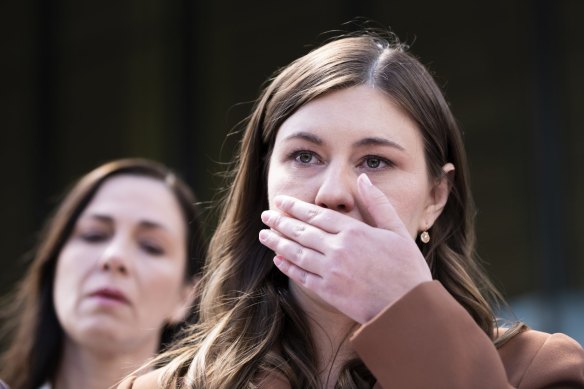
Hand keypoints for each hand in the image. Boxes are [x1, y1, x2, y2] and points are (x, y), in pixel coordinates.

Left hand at [258, 174, 431, 323]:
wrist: (408, 308)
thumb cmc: (407, 268)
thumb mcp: (397, 230)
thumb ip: (377, 204)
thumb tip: (363, 178)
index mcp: (354, 231)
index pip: (317, 215)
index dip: (296, 207)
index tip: (281, 201)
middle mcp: (338, 249)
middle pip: (302, 232)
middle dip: (281, 222)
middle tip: (266, 215)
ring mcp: (331, 271)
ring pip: (297, 253)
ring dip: (278, 242)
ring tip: (264, 234)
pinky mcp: (328, 292)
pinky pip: (302, 276)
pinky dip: (288, 267)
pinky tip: (278, 260)